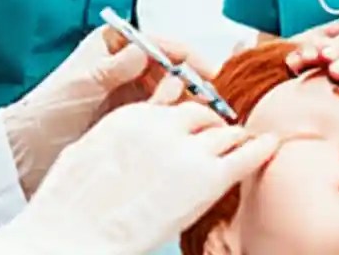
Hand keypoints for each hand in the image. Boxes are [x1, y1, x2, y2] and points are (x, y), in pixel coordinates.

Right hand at [0, 96, 278, 254]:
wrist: (68, 236)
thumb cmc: (69, 206)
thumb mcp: (88, 149)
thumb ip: (121, 131)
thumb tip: (138, 125)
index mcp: (132, 116)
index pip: (175, 102)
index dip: (188, 117)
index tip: (196, 125)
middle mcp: (161, 126)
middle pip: (203, 113)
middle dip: (213, 126)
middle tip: (220, 139)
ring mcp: (185, 150)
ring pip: (227, 131)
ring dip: (235, 139)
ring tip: (242, 148)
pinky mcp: (205, 179)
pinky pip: (245, 154)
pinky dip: (261, 149)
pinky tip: (270, 147)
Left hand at [1, 24, 213, 193]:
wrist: (29, 148)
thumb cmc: (47, 109)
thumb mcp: (81, 84)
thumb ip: (113, 68)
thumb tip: (141, 50)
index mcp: (113, 44)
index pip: (159, 43)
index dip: (185, 55)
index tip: (205, 71)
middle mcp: (125, 63)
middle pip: (171, 65)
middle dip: (191, 79)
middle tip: (209, 98)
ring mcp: (130, 89)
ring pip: (170, 88)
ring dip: (186, 99)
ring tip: (199, 114)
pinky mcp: (132, 113)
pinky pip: (161, 110)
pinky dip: (174, 115)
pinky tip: (182, 124)